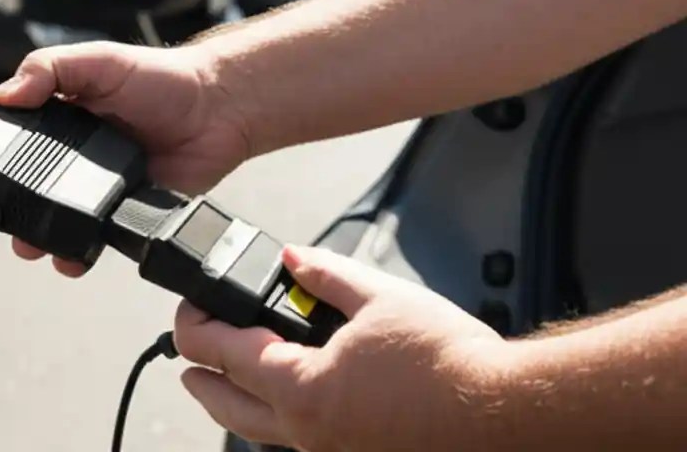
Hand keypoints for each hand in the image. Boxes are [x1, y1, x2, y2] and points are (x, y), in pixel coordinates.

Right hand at [0, 41, 252, 276]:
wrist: (219, 109)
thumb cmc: (161, 77)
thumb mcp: (98, 60)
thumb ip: (49, 70)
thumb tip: (3, 95)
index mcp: (55, 115)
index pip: (5, 143)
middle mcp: (69, 155)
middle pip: (19, 191)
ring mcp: (93, 186)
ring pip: (50, 221)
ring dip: (33, 237)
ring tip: (29, 245)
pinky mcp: (121, 212)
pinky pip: (91, 239)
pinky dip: (77, 253)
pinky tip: (70, 257)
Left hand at [175, 246, 511, 451]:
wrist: (506, 415)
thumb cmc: (451, 364)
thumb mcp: (381, 297)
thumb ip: (327, 274)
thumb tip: (294, 260)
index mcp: (301, 389)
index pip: (221, 354)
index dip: (194, 326)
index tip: (188, 310)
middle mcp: (307, 430)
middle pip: (226, 404)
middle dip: (198, 376)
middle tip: (185, 356)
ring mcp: (331, 450)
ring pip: (258, 431)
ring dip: (234, 402)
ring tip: (224, 382)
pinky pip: (299, 441)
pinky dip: (280, 419)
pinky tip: (294, 399)